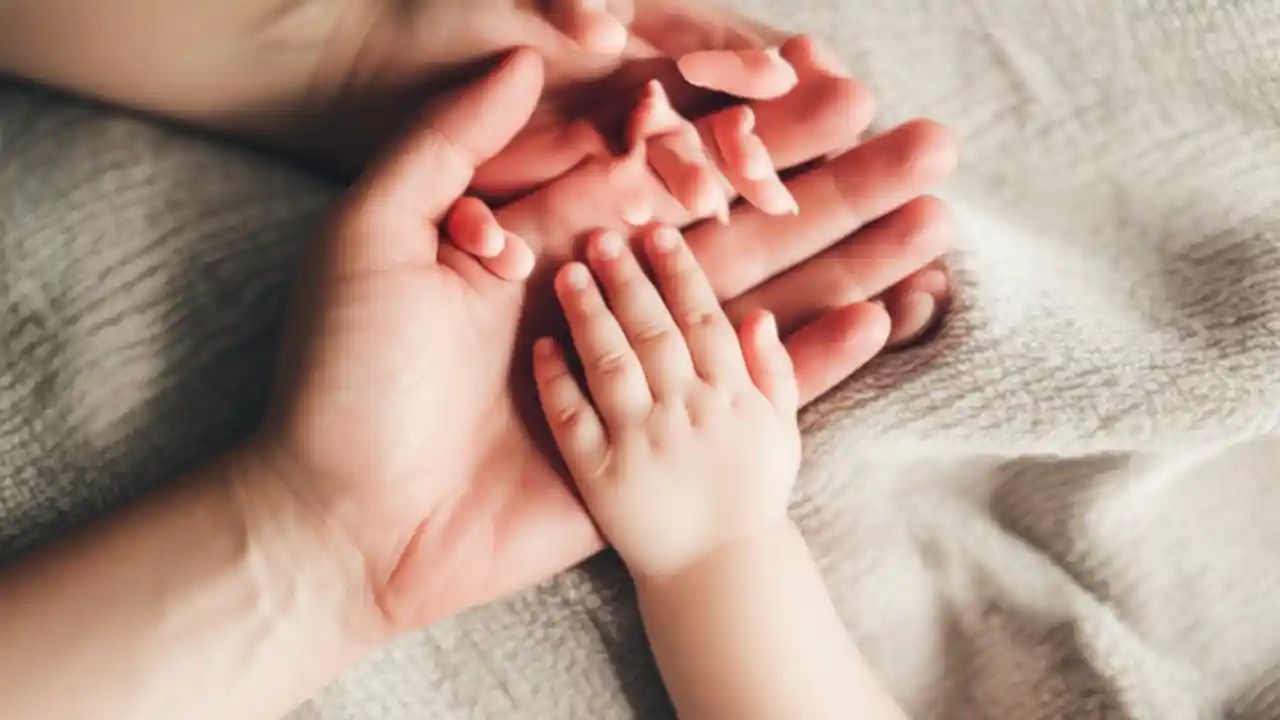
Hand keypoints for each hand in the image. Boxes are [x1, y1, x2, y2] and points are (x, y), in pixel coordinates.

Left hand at [257, 47, 950, 635]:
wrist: (347, 524)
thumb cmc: (347, 379)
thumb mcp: (373, 238)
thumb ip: (448, 143)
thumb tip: (524, 54)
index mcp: (545, 232)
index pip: (663, 159)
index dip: (742, 118)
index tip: (817, 76)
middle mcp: (604, 292)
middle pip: (734, 219)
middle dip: (823, 175)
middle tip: (910, 131)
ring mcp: (640, 366)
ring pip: (761, 294)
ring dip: (848, 251)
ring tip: (934, 207)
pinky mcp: (661, 438)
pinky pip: (756, 392)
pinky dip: (823, 353)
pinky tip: (894, 307)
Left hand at [534, 226, 800, 577]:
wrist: (718, 579)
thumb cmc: (751, 503)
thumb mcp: (781, 435)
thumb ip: (775, 373)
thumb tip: (758, 315)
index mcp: (729, 397)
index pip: (701, 316)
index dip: (678, 270)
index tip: (656, 232)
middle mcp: (684, 411)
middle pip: (653, 328)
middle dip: (628, 277)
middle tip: (603, 235)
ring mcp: (638, 442)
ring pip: (611, 361)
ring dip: (590, 313)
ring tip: (569, 271)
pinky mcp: (597, 477)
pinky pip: (572, 420)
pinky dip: (556, 382)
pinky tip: (542, 347)